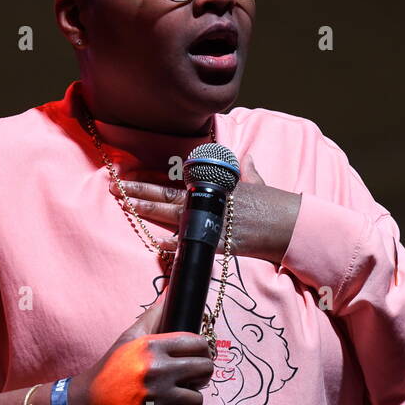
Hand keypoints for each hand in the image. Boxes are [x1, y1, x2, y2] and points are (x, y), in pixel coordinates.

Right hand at [69, 293, 213, 404]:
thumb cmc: (110, 370)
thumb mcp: (128, 339)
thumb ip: (152, 316)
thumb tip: (169, 292)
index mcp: (152, 346)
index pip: (198, 343)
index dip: (201, 350)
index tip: (195, 356)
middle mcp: (156, 370)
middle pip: (205, 368)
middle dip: (201, 374)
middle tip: (189, 377)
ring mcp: (157, 397)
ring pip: (198, 396)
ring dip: (189, 398)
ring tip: (174, 395)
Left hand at [107, 153, 301, 267]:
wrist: (289, 225)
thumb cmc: (274, 203)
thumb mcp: (258, 182)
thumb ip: (247, 172)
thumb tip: (247, 160)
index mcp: (213, 186)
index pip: (174, 183)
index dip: (150, 180)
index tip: (129, 177)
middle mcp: (208, 202)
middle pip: (167, 197)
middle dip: (140, 192)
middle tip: (115, 188)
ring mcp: (211, 221)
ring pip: (173, 216)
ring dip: (149, 212)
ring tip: (127, 205)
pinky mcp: (217, 242)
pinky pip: (190, 243)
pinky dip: (173, 244)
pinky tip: (155, 243)